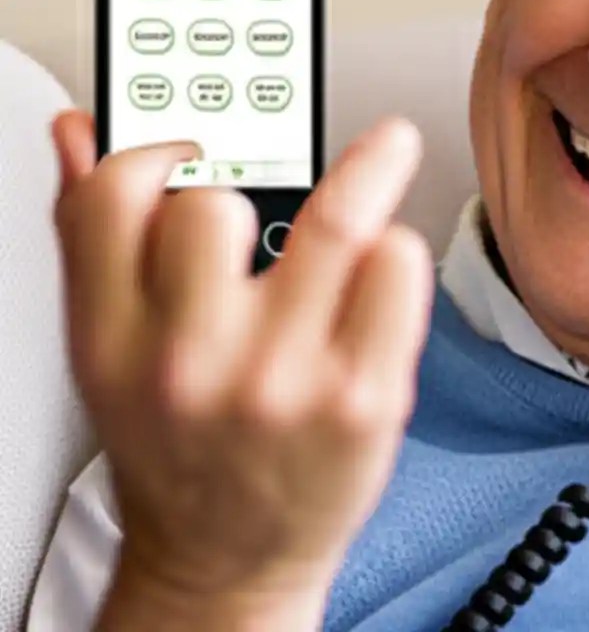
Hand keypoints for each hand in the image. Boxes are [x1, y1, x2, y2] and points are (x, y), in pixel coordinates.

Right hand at [51, 113, 432, 626]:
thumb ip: (94, 240)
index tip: (193, 142)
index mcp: (114, 340)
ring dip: (360, 188)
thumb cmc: (180, 458)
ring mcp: (287, 380)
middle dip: (251, 189)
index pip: (111, 196)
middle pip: (218, 205)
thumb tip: (80, 134)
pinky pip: (399, 267)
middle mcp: (194, 360)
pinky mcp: (366, 397)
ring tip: (371, 183)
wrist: (230, 564)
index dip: (155, 146)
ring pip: (335, 221)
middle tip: (282, 195)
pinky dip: (398, 250)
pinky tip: (380, 275)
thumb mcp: (111, 357)